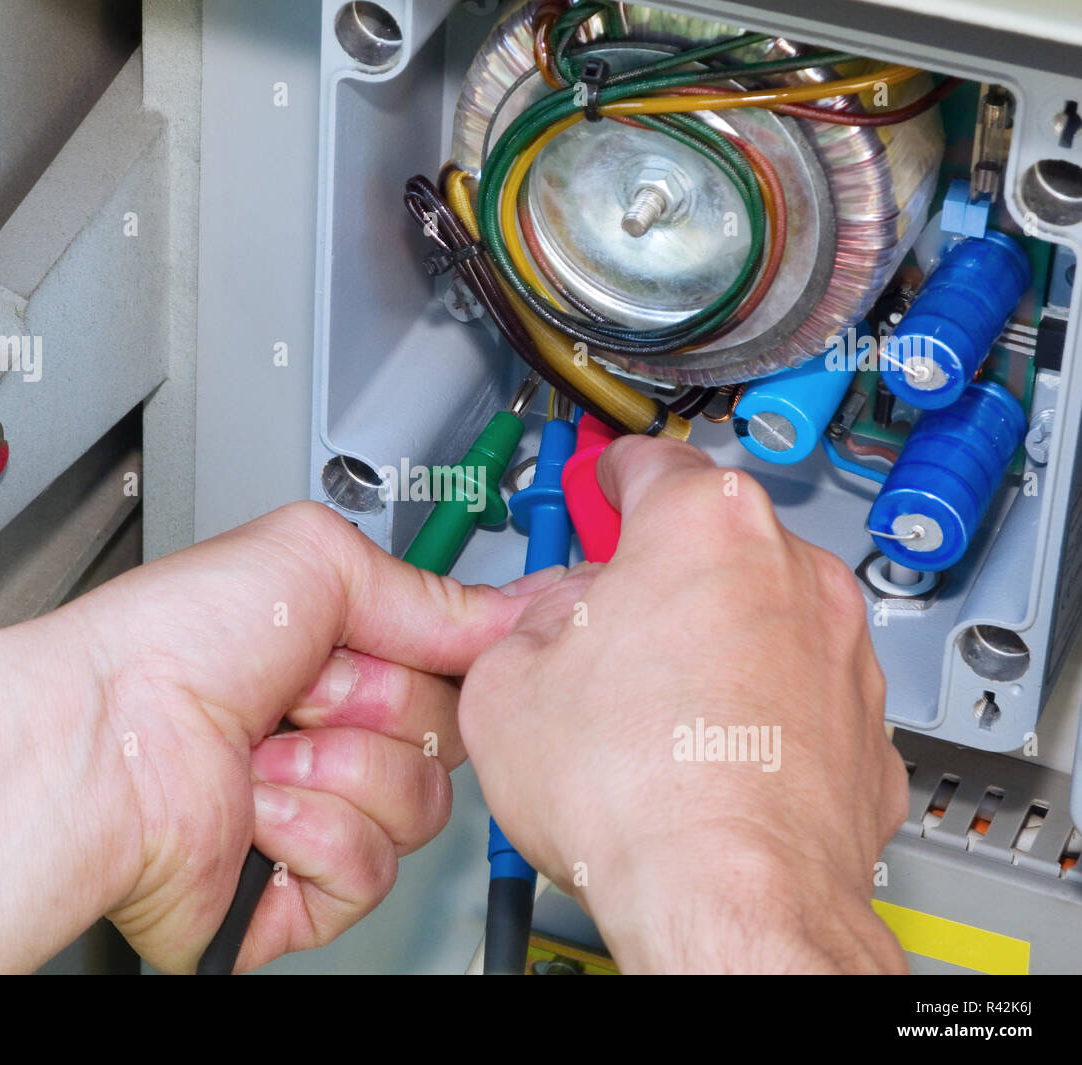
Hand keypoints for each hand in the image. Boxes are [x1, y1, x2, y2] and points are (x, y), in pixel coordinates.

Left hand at [0, 502, 547, 972]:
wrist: (96, 745)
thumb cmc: (166, 646)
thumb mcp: (311, 559)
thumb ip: (424, 586)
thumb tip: (511, 608)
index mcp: (334, 655)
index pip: (450, 667)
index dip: (453, 661)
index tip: (447, 647)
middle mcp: (329, 732)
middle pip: (444, 737)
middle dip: (379, 705)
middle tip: (306, 689)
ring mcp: (316, 812)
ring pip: (419, 808)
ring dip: (342, 769)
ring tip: (265, 751)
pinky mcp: (299, 889)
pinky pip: (372, 871)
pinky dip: (315, 831)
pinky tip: (257, 810)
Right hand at [459, 435, 908, 972]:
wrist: (730, 902)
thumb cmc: (638, 796)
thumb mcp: (507, 681)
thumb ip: (528, 619)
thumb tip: (550, 624)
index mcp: (704, 530)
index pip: (653, 464)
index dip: (613, 474)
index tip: (608, 483)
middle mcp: (790, 574)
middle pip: (709, 545)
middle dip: (656, 578)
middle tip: (604, 632)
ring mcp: (840, 650)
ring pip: (759, 617)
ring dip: (711, 645)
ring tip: (651, 717)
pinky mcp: (865, 726)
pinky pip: (798, 692)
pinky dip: (757, 710)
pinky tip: (706, 758)